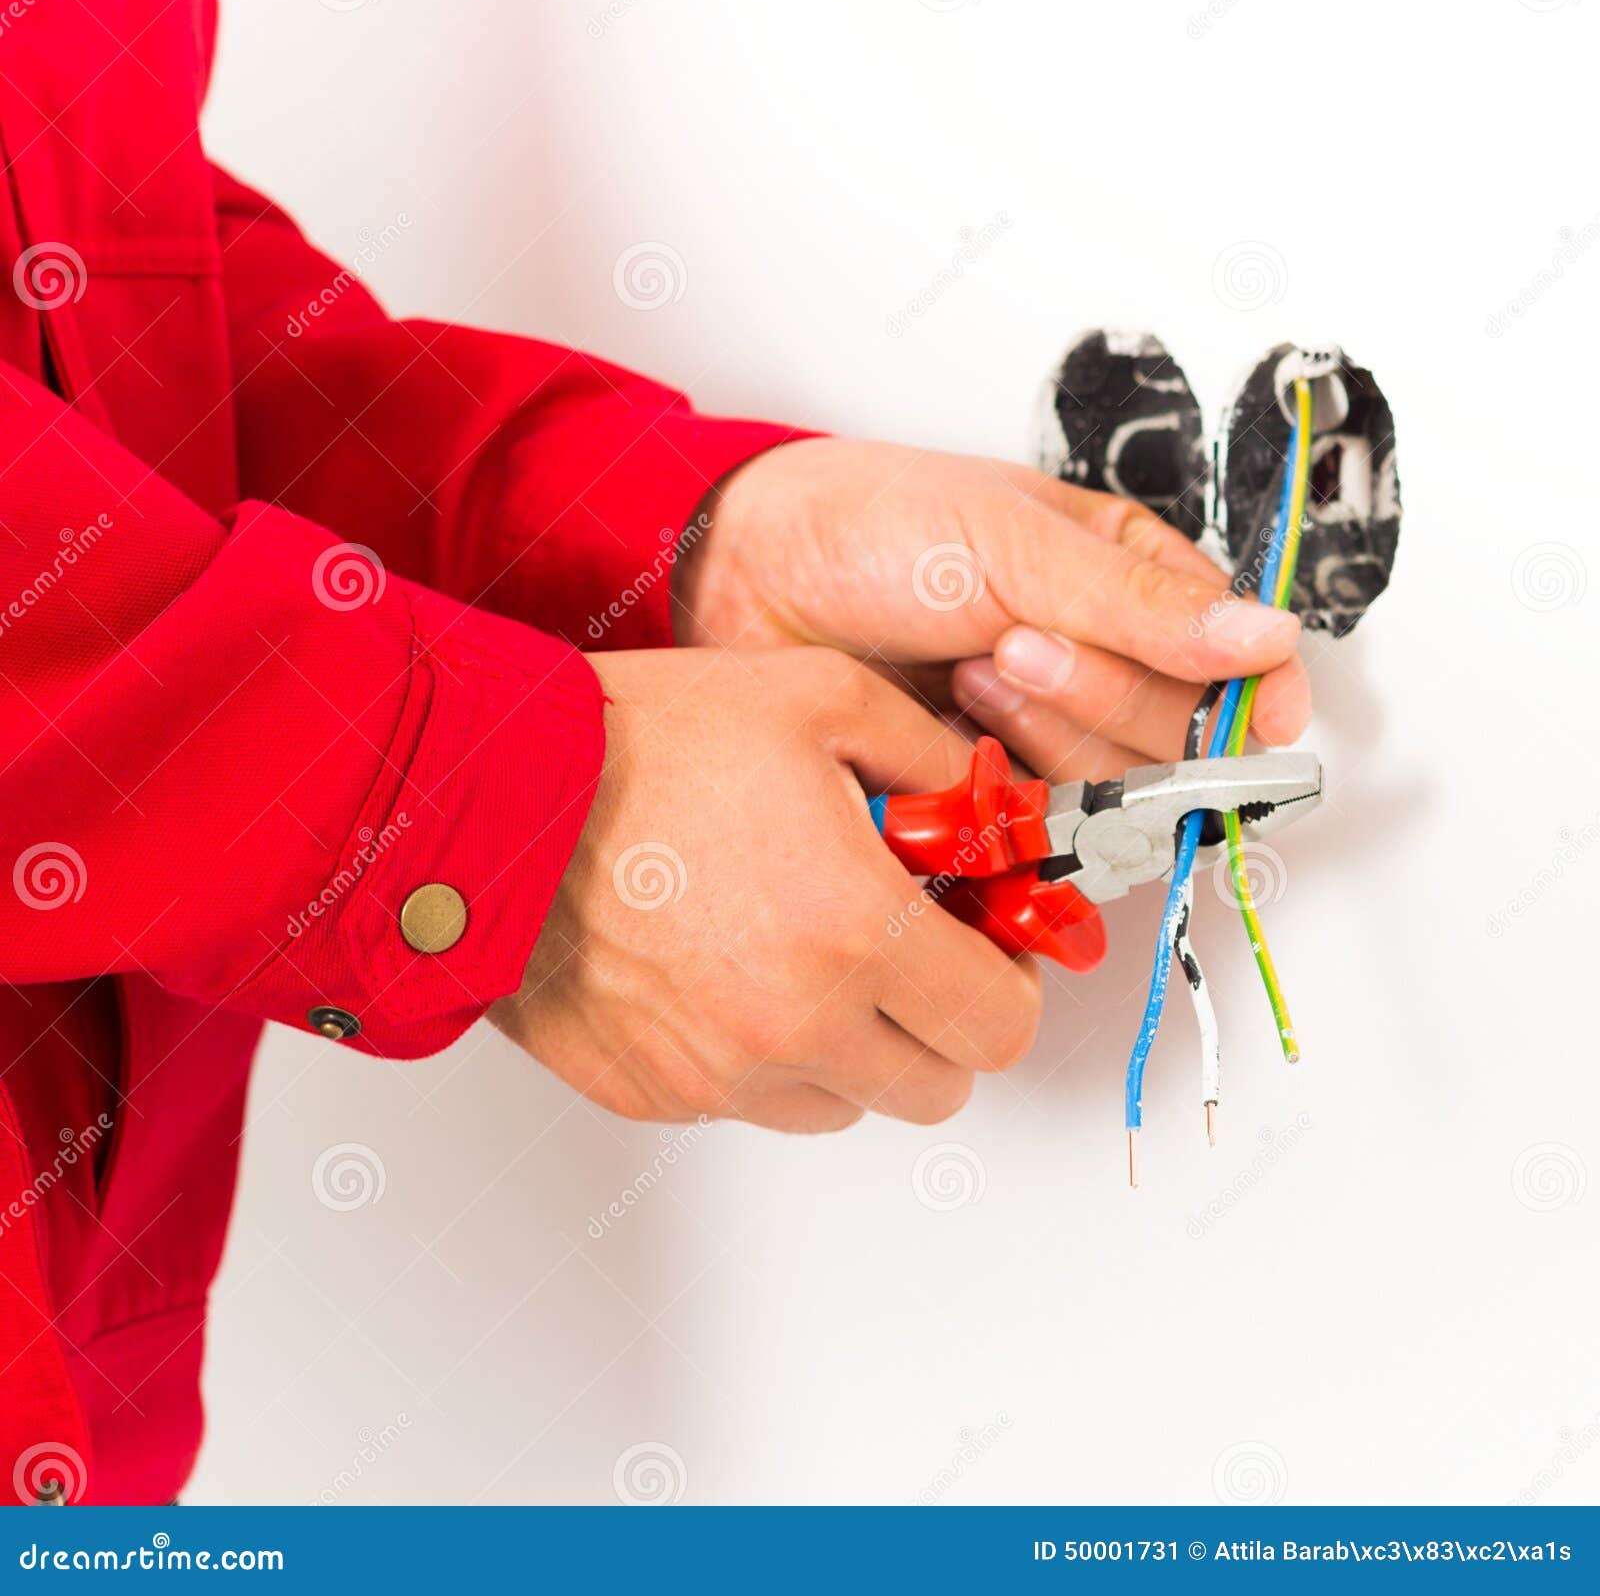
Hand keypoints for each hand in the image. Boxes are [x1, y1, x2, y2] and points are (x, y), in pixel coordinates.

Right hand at [489, 647, 1039, 1130]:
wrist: (490, 801)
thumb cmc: (637, 747)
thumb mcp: (819, 699)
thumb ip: (931, 757)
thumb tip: (988, 805)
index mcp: (855, 932)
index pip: (1000, 1024)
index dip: (1008, 980)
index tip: (985, 942)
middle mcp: (795, 1027)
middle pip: (937, 1085)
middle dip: (939, 1017)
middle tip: (906, 946)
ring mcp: (721, 1076)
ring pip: (846, 1102)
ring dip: (852, 1042)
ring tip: (802, 948)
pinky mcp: (657, 1094)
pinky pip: (751, 1101)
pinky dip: (763, 1055)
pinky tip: (726, 967)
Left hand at [673, 438, 1309, 780]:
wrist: (750, 582)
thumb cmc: (872, 526)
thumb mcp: (1011, 541)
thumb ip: (1139, 605)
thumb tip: (1267, 639)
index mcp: (1132, 582)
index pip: (1243, 662)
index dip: (1255, 698)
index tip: (1246, 716)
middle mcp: (1104, 664)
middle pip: (1181, 737)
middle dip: (1099, 695)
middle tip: (1012, 642)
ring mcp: (1048, 736)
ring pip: (1118, 789)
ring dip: (1044, 735)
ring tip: (967, 670)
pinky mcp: (994, 795)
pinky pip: (1044, 829)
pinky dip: (1005, 792)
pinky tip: (951, 736)